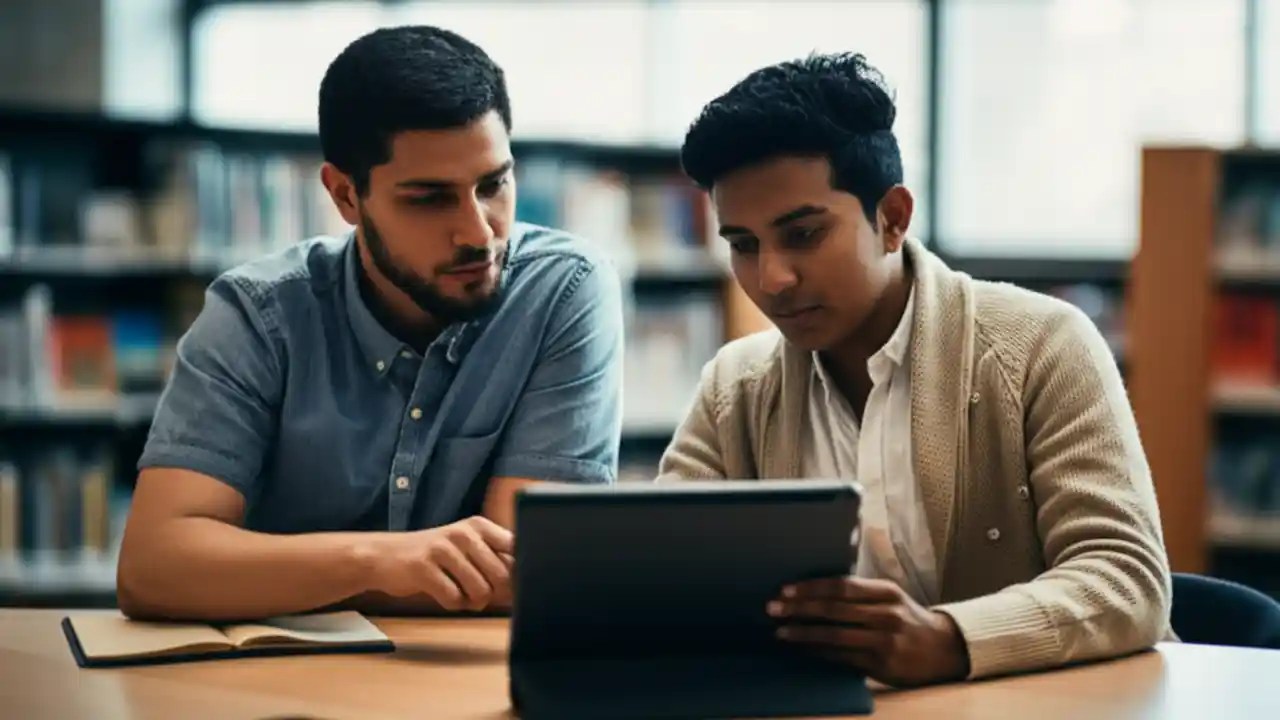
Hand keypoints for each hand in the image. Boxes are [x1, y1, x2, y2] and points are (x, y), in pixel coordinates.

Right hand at [367, 516, 513, 611]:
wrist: (385, 556)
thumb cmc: (434, 557)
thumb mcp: (466, 548)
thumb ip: (495, 560)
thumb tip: (528, 583)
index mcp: (479, 526)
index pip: (516, 548)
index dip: (519, 572)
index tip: (511, 584)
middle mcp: (463, 533)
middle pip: (502, 575)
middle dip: (494, 594)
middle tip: (479, 595)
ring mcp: (442, 548)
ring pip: (480, 590)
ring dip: (473, 602)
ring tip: (460, 594)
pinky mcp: (423, 567)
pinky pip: (453, 599)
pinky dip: (452, 605)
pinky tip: (443, 594)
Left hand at [768, 576, 969, 686]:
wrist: (944, 649)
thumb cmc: (907, 619)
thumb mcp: (889, 598)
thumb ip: (859, 595)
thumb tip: (813, 593)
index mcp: (886, 592)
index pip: (841, 586)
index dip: (811, 588)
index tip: (785, 590)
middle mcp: (886, 614)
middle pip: (834, 609)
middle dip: (799, 609)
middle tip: (772, 609)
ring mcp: (885, 641)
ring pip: (835, 636)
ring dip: (804, 634)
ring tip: (781, 632)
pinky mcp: (882, 665)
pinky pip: (843, 658)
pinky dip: (819, 653)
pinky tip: (803, 650)